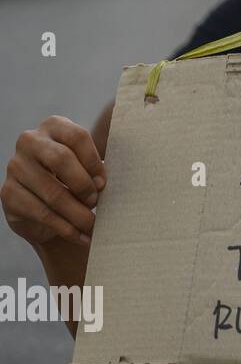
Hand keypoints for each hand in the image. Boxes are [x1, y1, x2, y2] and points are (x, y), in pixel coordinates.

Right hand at [2, 115, 104, 291]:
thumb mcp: (88, 169)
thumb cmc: (75, 181)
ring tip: (93, 224)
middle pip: (61, 159)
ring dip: (77, 212)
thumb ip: (99, 170)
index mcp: (54, 126)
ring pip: (51, 191)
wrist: (45, 209)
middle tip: (97, 201)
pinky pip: (41, 212)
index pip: (77, 136)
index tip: (104, 183)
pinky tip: (82, 236)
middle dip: (83, 184)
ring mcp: (15, 166)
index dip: (94, 160)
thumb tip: (107, 184)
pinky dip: (66, 228)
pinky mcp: (8, 193)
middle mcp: (30, 141)